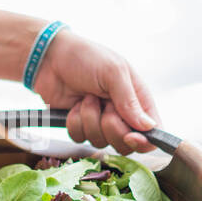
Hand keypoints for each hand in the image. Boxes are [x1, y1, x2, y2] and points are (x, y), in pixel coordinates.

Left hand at [32, 29, 162, 154]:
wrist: (49, 58)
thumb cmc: (85, 57)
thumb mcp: (113, 72)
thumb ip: (130, 101)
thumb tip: (149, 127)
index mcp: (137, 99)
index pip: (152, 131)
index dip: (144, 140)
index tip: (131, 136)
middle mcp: (121, 113)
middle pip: (126, 143)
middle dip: (111, 128)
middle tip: (104, 106)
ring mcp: (100, 121)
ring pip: (101, 141)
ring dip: (90, 120)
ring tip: (86, 97)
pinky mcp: (80, 125)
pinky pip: (80, 138)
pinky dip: (75, 122)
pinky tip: (73, 105)